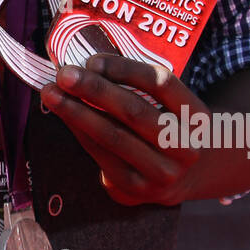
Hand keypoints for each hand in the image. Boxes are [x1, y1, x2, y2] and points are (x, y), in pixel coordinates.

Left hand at [40, 54, 208, 205]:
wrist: (185, 176)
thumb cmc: (168, 126)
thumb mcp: (171, 105)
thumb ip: (136, 85)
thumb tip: (86, 66)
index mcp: (197, 117)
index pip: (162, 84)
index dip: (125, 69)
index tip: (93, 60)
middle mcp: (185, 147)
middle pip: (134, 111)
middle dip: (94, 89)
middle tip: (64, 74)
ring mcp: (162, 173)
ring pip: (113, 136)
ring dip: (77, 112)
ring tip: (52, 94)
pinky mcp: (137, 189)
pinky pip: (102, 155)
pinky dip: (80, 132)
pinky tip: (65, 116)